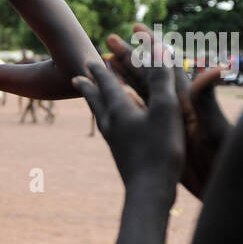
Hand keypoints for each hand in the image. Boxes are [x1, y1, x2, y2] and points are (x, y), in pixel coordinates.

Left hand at [74, 50, 183, 203]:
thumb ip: (161, 81)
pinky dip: (105, 121)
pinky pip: (108, 131)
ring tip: (85, 96)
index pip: (107, 83)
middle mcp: (111, 124)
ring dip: (93, 102)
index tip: (90, 57)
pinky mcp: (120, 156)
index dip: (101, 69)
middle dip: (91, 84)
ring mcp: (114, 142)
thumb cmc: (159, 151)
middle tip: (77, 75)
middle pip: (97, 99)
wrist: (148, 194)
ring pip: (100, 115)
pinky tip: (109, 128)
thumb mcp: (165, 111)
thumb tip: (158, 49)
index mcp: (120, 110)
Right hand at [105, 23, 231, 198]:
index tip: (136, 28)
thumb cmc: (222, 162)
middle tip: (108, 40)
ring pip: (140, 93)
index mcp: (186, 103)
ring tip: (104, 63)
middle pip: (148, 75)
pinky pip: (138, 115)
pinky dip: (123, 103)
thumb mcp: (215, 130)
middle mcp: (176, 108)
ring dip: (122, 76)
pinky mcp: (162, 137)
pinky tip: (111, 99)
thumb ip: (209, 101)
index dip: (152, 47)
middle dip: (129, 56)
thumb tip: (214, 70)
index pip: (165, 67)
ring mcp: (168, 122)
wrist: (220, 188)